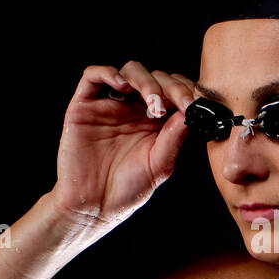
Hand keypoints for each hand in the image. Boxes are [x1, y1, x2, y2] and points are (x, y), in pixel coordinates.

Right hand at [51, 60, 196, 227]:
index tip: (194, 103)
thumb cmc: (127, 190)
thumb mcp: (159, 165)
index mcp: (156, 121)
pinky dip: (108, 72)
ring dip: (146, 80)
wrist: (93, 207)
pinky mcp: (84, 106)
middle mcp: (134, 109)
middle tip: (180, 102)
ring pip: (130, 71)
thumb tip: (189, 112)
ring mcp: (110, 105)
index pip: (174, 91)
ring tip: (153, 102)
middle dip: (171, 86)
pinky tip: (122, 87)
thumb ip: (173, 138)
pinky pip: (93, 75)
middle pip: (155, 76)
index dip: (185, 90)